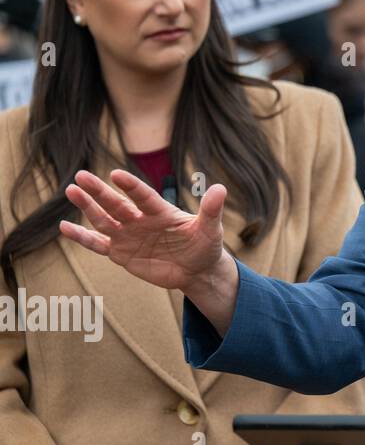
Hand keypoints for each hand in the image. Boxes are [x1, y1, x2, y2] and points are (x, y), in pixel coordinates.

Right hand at [60, 169, 228, 294]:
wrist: (197, 270)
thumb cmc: (205, 246)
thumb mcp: (211, 229)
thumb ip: (211, 210)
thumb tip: (221, 189)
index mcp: (161, 211)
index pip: (143, 196)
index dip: (131, 186)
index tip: (116, 174)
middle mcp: (141, 220)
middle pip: (117, 204)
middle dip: (99, 191)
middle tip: (80, 176)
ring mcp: (129, 236)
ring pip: (104, 220)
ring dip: (87, 207)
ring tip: (71, 191)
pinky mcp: (121, 253)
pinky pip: (98, 244)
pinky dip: (82, 237)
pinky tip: (64, 227)